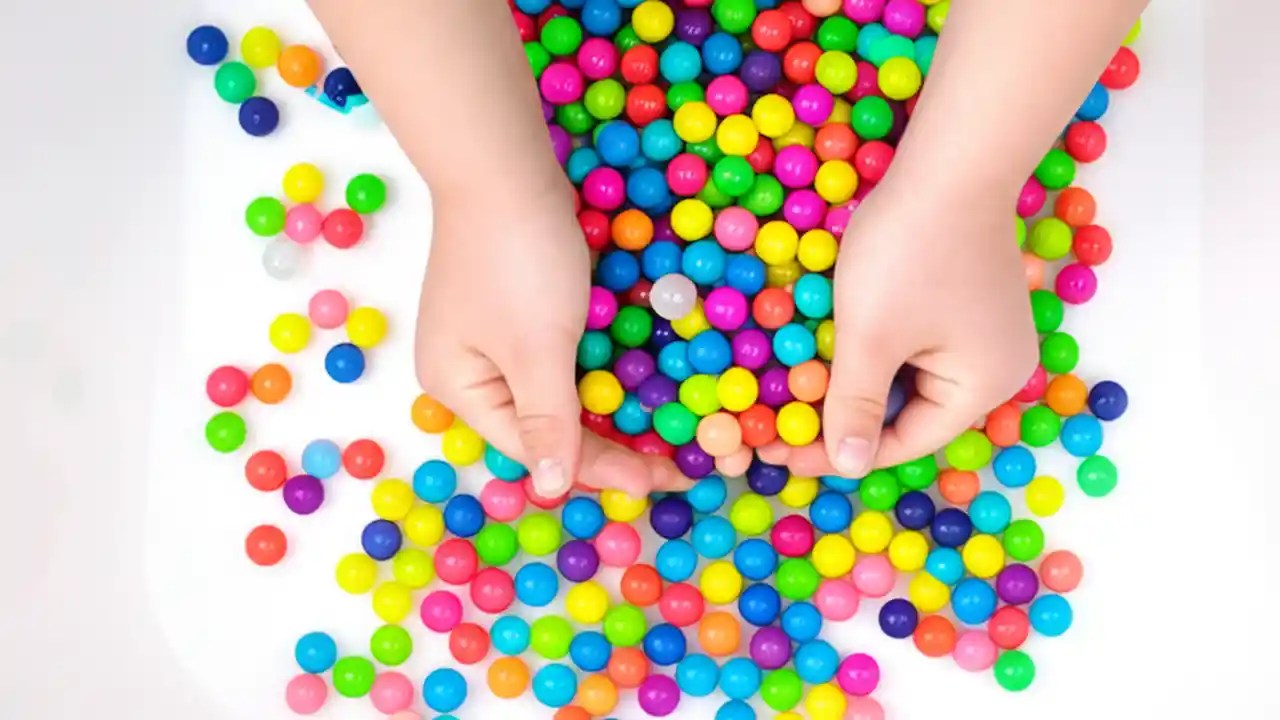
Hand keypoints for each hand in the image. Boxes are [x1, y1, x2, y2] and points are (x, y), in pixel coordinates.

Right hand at [415, 184, 689, 497]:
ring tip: (669, 437)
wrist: (506, 162)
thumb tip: (548, 490)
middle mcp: (474, 370)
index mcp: (461, 388)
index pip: (537, 448)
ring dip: (615, 413)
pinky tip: (648, 387)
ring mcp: (498, 336)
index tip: (659, 480)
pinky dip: (607, 373)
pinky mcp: (525, 307)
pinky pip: (571, 356)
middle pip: (550, 426)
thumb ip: (549, 421)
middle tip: (675, 466)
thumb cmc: (515, 259)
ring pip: (565, 393)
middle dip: (612, 447)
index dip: (600, 468)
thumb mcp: (536, 349)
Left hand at [760, 173, 1037, 477]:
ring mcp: (981, 332)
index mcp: (984, 387)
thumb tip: (848, 468)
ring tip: (789, 391)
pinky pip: (909, 344)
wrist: (948, 160)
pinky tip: (820, 350)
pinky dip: (865, 350)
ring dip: (846, 382)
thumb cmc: (910, 251)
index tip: (780, 453)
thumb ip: (855, 406)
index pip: (903, 442)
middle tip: (777, 425)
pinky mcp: (962, 303)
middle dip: (838, 416)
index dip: (837, 451)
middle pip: (904, 412)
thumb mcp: (870, 336)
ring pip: (901, 377)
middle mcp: (994, 367)